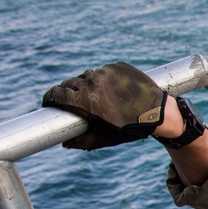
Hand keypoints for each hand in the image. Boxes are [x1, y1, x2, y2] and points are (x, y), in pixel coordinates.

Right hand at [42, 62, 166, 149]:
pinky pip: (105, 72)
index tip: (49, 102)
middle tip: (71, 103)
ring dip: (86, 85)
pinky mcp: (118, 66)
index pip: (57, 93)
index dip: (50, 98)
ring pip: (88, 76)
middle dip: (67, 93)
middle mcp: (92, 80)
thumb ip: (79, 140)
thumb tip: (64, 142)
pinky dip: (104, 80)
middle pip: (70, 83)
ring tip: (94, 98)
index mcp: (85, 98)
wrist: (159, 113)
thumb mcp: (102, 138)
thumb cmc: (129, 128)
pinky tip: (111, 91)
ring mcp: (105, 71)